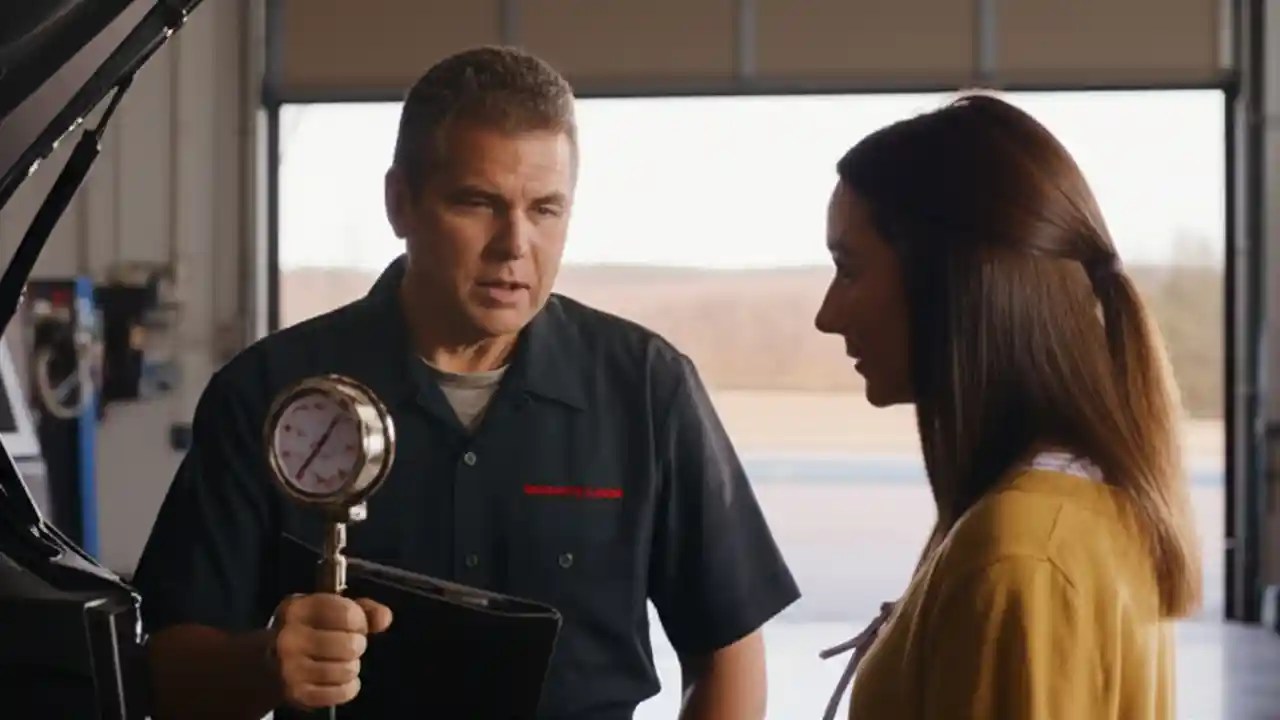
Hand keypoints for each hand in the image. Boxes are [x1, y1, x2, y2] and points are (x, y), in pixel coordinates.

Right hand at [268, 593, 393, 708]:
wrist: (271, 661)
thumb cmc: (310, 629)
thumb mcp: (330, 609)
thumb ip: (363, 609)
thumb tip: (384, 618)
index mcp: (297, 609)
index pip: (347, 614)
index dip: (360, 621)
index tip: (356, 625)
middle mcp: (289, 638)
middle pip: (349, 645)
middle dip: (357, 645)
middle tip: (350, 645)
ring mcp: (290, 668)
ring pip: (346, 670)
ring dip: (352, 666)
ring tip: (344, 661)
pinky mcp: (297, 694)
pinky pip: (341, 693)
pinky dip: (349, 687)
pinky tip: (342, 680)